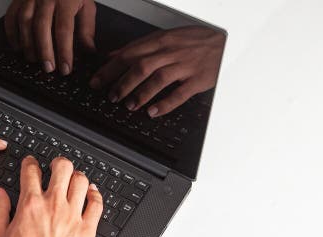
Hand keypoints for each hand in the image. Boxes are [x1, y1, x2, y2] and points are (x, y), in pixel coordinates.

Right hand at [0, 156, 101, 236]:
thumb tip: (0, 194)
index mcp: (30, 205)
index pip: (32, 171)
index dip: (31, 163)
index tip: (31, 164)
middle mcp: (53, 206)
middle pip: (62, 168)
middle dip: (58, 162)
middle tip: (56, 166)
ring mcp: (73, 216)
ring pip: (81, 181)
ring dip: (76, 177)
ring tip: (72, 180)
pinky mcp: (87, 229)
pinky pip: (97, 203)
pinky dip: (95, 194)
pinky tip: (91, 193)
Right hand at [5, 0, 95, 74]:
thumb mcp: (87, 4)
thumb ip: (87, 28)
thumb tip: (88, 50)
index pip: (64, 29)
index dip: (64, 51)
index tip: (65, 68)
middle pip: (42, 27)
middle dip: (44, 51)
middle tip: (48, 68)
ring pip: (25, 22)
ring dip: (28, 44)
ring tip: (33, 59)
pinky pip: (11, 16)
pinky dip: (12, 33)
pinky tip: (18, 46)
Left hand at [91, 26, 224, 116]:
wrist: (226, 41)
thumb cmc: (194, 41)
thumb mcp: (165, 37)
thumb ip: (140, 47)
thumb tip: (113, 55)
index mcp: (161, 41)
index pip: (130, 53)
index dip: (110, 68)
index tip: (97, 81)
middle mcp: (171, 52)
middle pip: (141, 66)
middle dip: (122, 83)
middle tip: (111, 96)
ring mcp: (185, 65)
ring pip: (158, 78)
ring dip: (141, 93)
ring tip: (129, 105)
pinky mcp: (198, 79)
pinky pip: (180, 93)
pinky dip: (165, 103)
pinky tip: (153, 112)